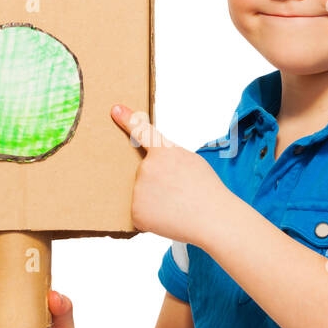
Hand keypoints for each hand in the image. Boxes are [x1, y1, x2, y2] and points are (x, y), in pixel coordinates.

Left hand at [110, 103, 230, 244]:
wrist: (213, 218)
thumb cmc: (207, 190)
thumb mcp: (192, 161)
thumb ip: (170, 156)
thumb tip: (155, 162)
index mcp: (163, 152)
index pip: (142, 132)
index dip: (127, 119)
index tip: (115, 109)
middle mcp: (146, 168)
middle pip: (146, 173)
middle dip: (159, 182)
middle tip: (180, 192)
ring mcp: (139, 190)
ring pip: (143, 193)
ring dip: (156, 200)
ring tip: (177, 206)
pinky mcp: (135, 212)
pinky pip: (140, 212)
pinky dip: (152, 217)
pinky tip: (168, 217)